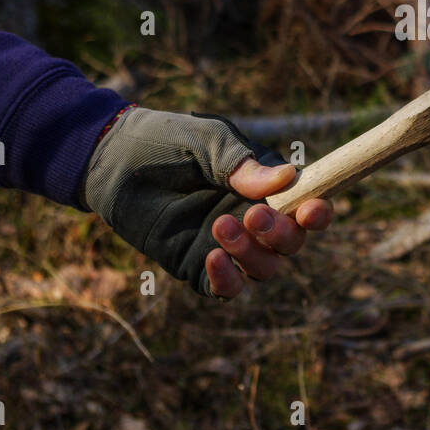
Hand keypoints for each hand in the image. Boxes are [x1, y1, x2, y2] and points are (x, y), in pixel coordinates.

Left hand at [81, 107, 332, 298]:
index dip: (317, 214)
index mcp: (266, 186)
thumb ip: (243, 165)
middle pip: (290, 244)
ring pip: (264, 268)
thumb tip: (288, 179)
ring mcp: (228, 245)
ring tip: (219, 226)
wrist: (112, 160)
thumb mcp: (208, 143)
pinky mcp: (197, 264)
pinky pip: (226, 287)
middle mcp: (254, 219)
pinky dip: (227, 279)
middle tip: (251, 215)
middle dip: (280, 234)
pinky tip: (212, 257)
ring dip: (252, 254)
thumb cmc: (166, 141)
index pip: (306, 207)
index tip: (310, 211)